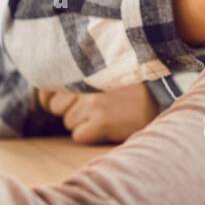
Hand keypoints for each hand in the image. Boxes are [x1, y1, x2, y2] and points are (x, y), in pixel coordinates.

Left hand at [37, 83, 158, 144]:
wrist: (161, 100)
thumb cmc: (130, 87)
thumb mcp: (103, 71)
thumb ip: (77, 76)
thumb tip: (42, 95)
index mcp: (85, 68)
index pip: (47, 87)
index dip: (51, 97)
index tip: (62, 101)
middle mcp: (87, 83)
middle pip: (56, 107)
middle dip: (70, 111)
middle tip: (95, 107)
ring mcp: (94, 103)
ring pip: (68, 122)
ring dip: (82, 123)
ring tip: (105, 115)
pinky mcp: (102, 122)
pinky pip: (79, 136)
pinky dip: (89, 135)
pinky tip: (106, 127)